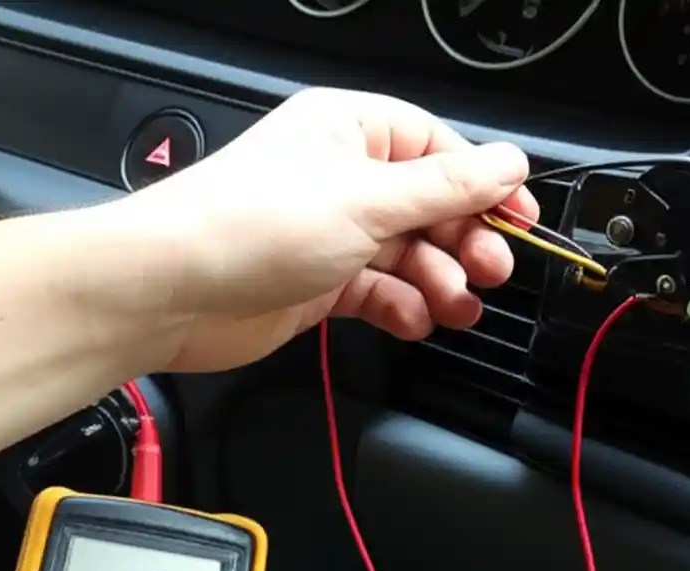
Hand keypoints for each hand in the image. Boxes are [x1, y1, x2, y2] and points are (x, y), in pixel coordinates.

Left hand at [111, 88, 536, 371]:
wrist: (172, 292)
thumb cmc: (250, 225)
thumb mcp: (367, 199)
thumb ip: (446, 187)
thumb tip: (509, 163)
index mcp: (350, 131)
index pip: (437, 148)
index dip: (483, 183)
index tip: (518, 217)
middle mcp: (342, 177)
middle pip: (430, 205)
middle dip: (465, 240)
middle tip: (491, 269)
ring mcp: (331, 231)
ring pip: (410, 253)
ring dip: (440, 281)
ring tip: (458, 305)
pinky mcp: (320, 280)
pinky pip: (381, 290)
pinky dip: (403, 306)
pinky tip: (415, 319)